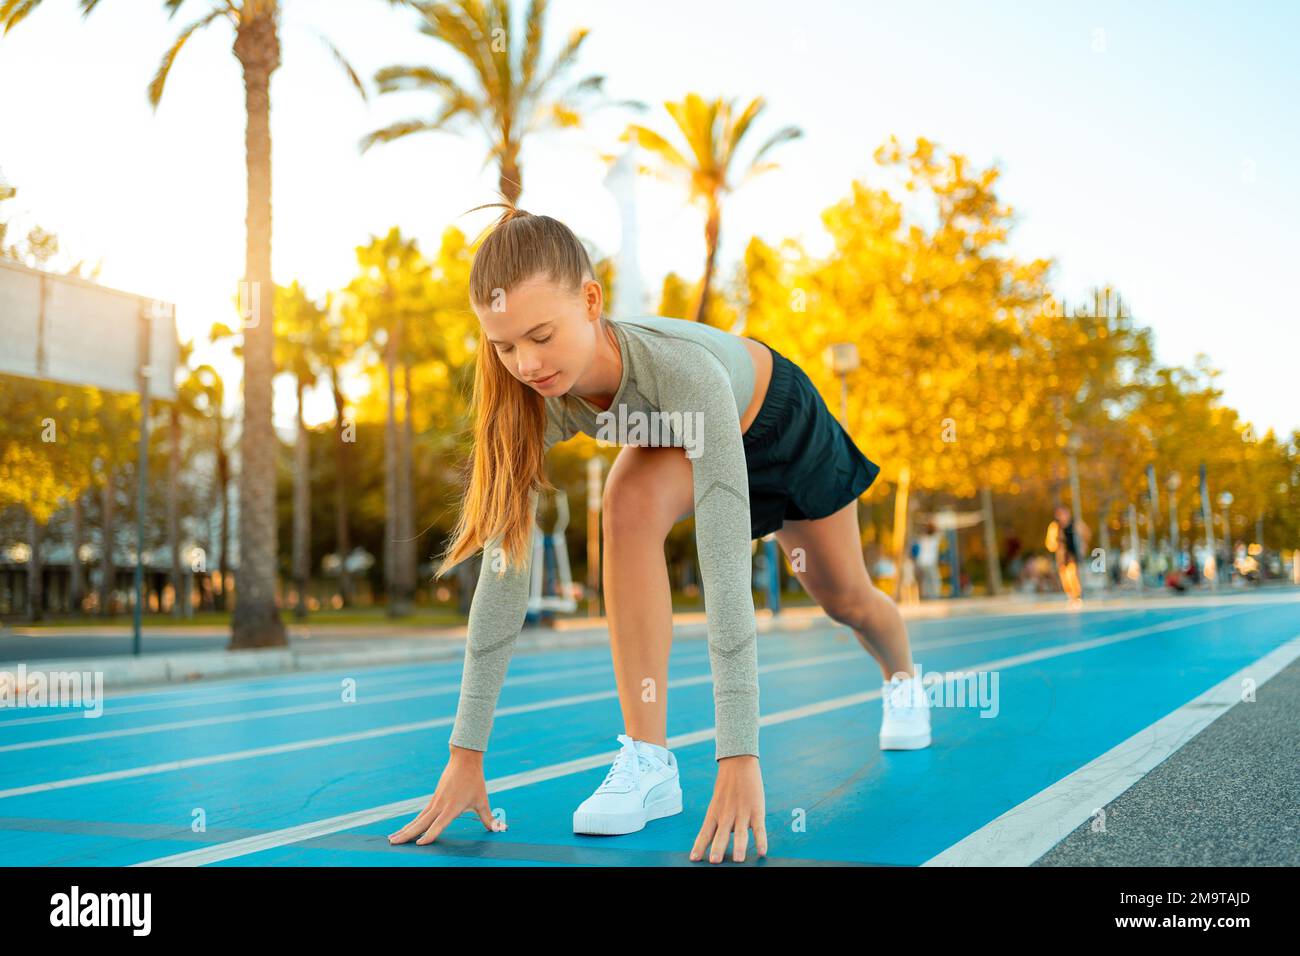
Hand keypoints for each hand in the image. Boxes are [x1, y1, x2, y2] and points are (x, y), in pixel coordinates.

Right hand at [387, 745, 501, 845]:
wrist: (464, 760)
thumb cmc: (475, 781)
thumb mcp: (483, 800)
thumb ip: (489, 818)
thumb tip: (501, 828)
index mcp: (452, 807)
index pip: (439, 824)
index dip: (430, 835)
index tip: (420, 844)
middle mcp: (440, 805)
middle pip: (421, 823)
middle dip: (407, 834)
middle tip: (393, 843)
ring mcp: (435, 802)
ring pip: (417, 819)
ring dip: (405, 829)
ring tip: (392, 839)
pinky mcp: (434, 799)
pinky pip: (420, 814)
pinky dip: (412, 822)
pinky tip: (405, 829)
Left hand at [690, 754, 766, 862]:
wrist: (738, 763)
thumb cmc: (726, 786)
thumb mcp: (716, 803)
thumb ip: (718, 822)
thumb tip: (718, 841)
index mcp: (714, 813)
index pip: (705, 833)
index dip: (699, 846)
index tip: (694, 859)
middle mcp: (727, 814)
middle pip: (721, 835)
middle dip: (718, 849)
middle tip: (715, 861)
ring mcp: (742, 812)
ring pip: (741, 833)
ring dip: (740, 847)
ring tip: (739, 859)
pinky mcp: (756, 810)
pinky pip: (759, 828)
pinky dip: (761, 840)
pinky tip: (762, 851)